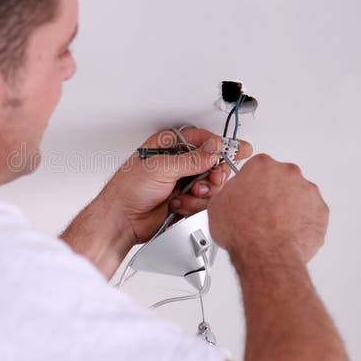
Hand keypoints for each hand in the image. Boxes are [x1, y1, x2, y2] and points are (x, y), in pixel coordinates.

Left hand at [103, 127, 252, 244]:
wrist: (121, 220)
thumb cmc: (128, 189)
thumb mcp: (161, 167)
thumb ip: (192, 159)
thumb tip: (214, 148)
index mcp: (170, 145)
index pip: (205, 140)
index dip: (222, 145)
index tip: (238, 150)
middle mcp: (179, 162)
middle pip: (214, 163)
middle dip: (214, 174)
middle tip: (211, 180)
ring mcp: (183, 182)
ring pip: (211, 185)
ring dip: (201, 194)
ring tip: (186, 196)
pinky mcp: (186, 201)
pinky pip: (204, 202)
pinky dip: (194, 206)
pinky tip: (178, 205)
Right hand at [208, 154, 328, 263]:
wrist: (265, 253)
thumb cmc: (243, 230)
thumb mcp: (218, 205)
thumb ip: (229, 193)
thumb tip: (231, 197)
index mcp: (262, 165)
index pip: (258, 168)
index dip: (253, 184)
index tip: (251, 194)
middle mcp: (288, 173)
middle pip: (281, 179)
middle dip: (274, 194)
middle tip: (263, 213)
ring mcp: (307, 191)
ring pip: (299, 196)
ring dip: (290, 207)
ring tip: (276, 226)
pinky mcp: (321, 210)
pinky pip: (312, 214)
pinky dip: (303, 222)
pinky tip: (289, 233)